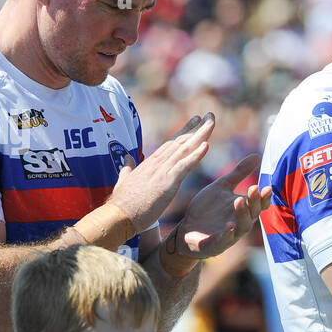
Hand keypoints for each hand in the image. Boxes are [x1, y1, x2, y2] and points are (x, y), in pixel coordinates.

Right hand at [108, 115, 214, 232]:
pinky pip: (184, 166)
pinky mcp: (167, 182)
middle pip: (181, 141)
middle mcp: (157, 163)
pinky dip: (196, 155)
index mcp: (150, 163)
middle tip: (210, 115)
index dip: (184, 132)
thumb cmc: (122, 203)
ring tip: (212, 122)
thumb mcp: (124, 181)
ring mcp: (162, 171)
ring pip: (185, 149)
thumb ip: (127, 168)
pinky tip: (206, 145)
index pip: (171, 143)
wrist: (119, 216)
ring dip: (201, 135)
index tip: (195, 121)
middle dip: (197, 128)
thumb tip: (127, 158)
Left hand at [165, 154, 270, 261]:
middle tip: (253, 189)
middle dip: (254, 202)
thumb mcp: (222, 187)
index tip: (267, 186)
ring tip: (239, 201)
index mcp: (243, 209)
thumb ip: (239, 173)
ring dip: (242, 215)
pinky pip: (223, 241)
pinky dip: (227, 234)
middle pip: (252, 213)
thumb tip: (257, 155)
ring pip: (241, 227)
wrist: (186, 229)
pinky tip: (228, 226)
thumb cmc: (207, 208)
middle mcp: (239, 222)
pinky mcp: (215, 245)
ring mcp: (229, 235)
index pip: (258, 204)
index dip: (264, 197)